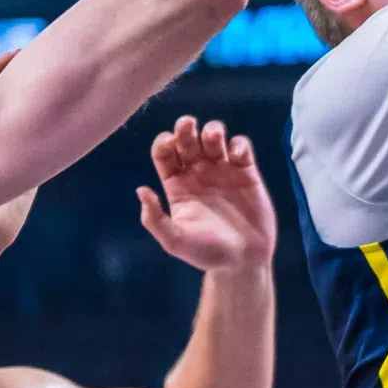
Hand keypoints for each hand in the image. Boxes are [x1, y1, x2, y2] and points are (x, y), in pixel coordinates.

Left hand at [135, 116, 276, 273]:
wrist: (243, 261)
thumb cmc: (207, 253)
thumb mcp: (175, 241)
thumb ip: (155, 219)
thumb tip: (141, 190)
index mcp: (177, 185)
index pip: (164, 153)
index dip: (164, 141)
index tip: (169, 144)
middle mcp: (197, 173)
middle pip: (187, 138)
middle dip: (185, 127)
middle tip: (187, 126)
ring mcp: (223, 170)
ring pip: (214, 136)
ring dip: (213, 130)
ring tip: (213, 138)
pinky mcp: (246, 172)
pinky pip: (241, 146)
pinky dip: (238, 143)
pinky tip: (235, 155)